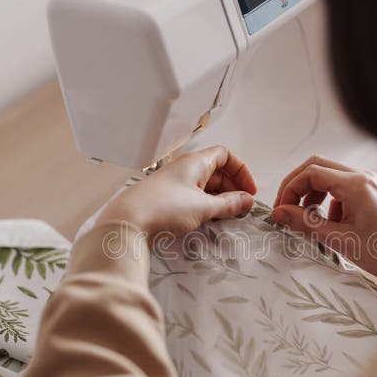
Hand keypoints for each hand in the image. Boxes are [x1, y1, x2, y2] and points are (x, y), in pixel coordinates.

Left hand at [95, 146, 256, 236]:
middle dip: (233, 187)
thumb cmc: (164, 207)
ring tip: (228, 215)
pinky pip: (194, 197)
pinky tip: (209, 218)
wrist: (128, 220)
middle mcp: (185, 168)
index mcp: (195, 162)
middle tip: (241, 207)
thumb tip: (246, 201)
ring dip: (220, 198)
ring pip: (206, 185)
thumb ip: (229, 204)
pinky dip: (206, 205)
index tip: (249, 191)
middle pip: (217, 171)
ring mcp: (175, 183)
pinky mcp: (167, 199)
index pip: (225, 155)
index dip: (241, 171)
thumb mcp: (204, 207)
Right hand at [273, 156, 376, 296]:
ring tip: (308, 221)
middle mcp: (365, 177)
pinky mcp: (375, 193)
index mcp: (357, 184)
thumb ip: (306, 223)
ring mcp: (371, 183)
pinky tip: (331, 225)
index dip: (290, 189)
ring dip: (313, 195)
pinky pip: (344, 188)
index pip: (311, 172)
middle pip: (318, 167)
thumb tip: (279, 213)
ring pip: (330, 177)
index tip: (280, 210)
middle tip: (286, 209)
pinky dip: (330, 202)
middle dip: (298, 187)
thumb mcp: (340, 240)